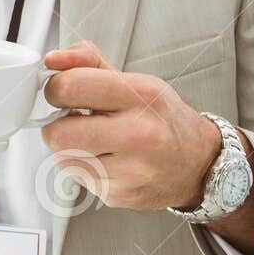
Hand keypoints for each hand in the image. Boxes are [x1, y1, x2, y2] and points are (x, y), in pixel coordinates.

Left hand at [40, 39, 228, 210]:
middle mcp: (140, 134)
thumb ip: (89, 63)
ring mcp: (132, 170)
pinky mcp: (121, 194)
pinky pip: (77, 178)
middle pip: (58, 133)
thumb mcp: (134, 81)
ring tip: (93, 140)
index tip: (61, 91)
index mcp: (142, 95)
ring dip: (68, 148)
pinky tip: (105, 159)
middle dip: (56, 125)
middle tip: (71, 120)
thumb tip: (53, 60)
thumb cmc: (163, 119)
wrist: (200, 164)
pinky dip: (83, 167)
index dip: (55, 88)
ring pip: (63, 158)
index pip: (71, 88)